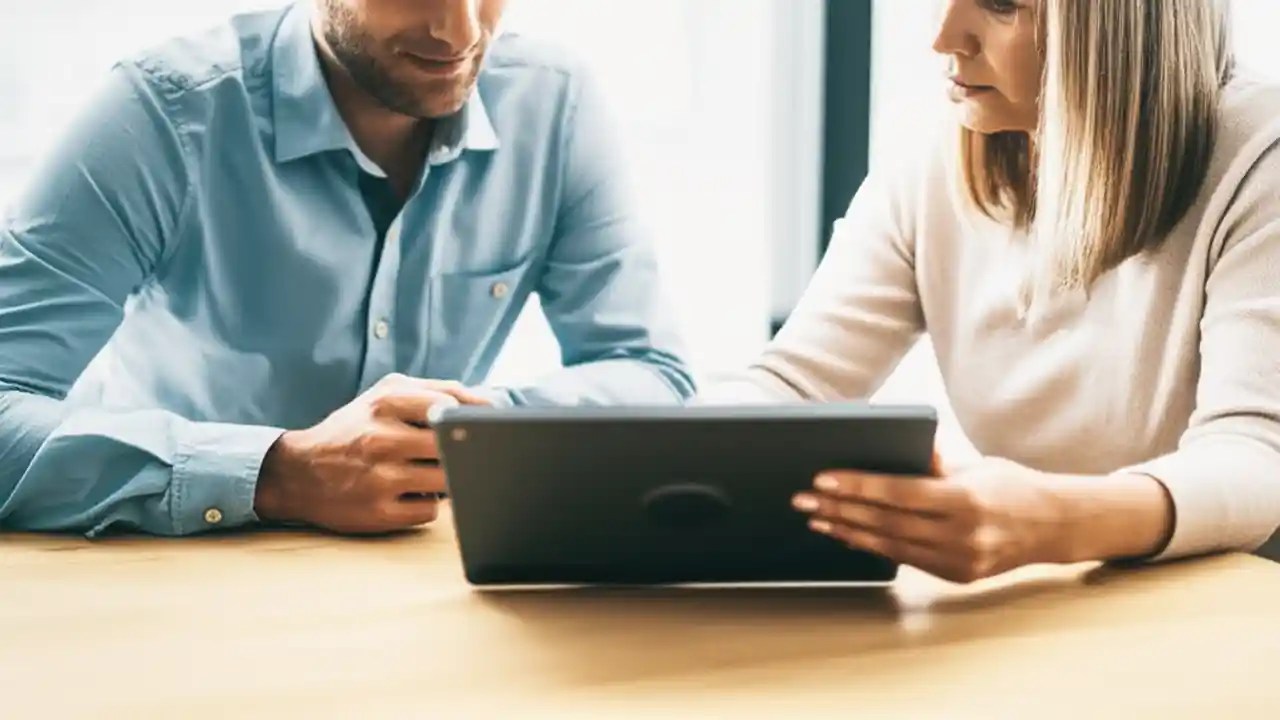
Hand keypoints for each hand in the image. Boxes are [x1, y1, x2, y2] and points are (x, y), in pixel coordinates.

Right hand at [254, 374, 491, 533]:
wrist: (298, 473)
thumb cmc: (353, 431)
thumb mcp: (384, 397)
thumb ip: (434, 392)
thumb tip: (488, 403)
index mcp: (385, 403)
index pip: (450, 404)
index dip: (477, 415)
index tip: (490, 424)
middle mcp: (381, 438)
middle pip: (453, 445)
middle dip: (465, 450)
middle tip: (464, 452)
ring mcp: (379, 478)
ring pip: (447, 480)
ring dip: (449, 478)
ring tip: (431, 472)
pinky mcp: (377, 512)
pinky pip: (429, 511)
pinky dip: (429, 503)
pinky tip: (412, 494)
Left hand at [792, 457, 1074, 583]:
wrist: (1056, 525)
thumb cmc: (1011, 485)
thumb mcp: (976, 464)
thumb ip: (934, 462)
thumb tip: (892, 444)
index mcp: (966, 499)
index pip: (899, 493)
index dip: (857, 487)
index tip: (823, 480)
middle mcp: (963, 534)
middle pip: (887, 522)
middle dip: (839, 511)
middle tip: (803, 501)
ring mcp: (960, 560)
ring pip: (891, 546)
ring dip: (848, 532)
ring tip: (816, 520)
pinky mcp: (958, 576)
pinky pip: (905, 560)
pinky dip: (872, 547)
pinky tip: (847, 535)